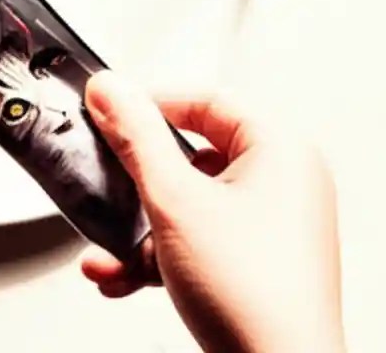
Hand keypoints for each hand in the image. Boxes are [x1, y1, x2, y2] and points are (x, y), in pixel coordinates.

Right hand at [79, 73, 344, 352]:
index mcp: (280, 150)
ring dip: (137, 228)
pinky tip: (122, 275)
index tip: (106, 111)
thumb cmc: (253, 295)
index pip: (205, 99)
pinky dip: (158, 255)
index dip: (150, 102)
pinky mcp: (254, 264)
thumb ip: (136, 138)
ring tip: (107, 249)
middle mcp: (283, 183)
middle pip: (190, 155)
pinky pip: (196, 241)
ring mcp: (270, 226)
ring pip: (187, 205)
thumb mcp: (174, 201)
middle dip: (135, 182)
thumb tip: (112, 90)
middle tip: (103, 180)